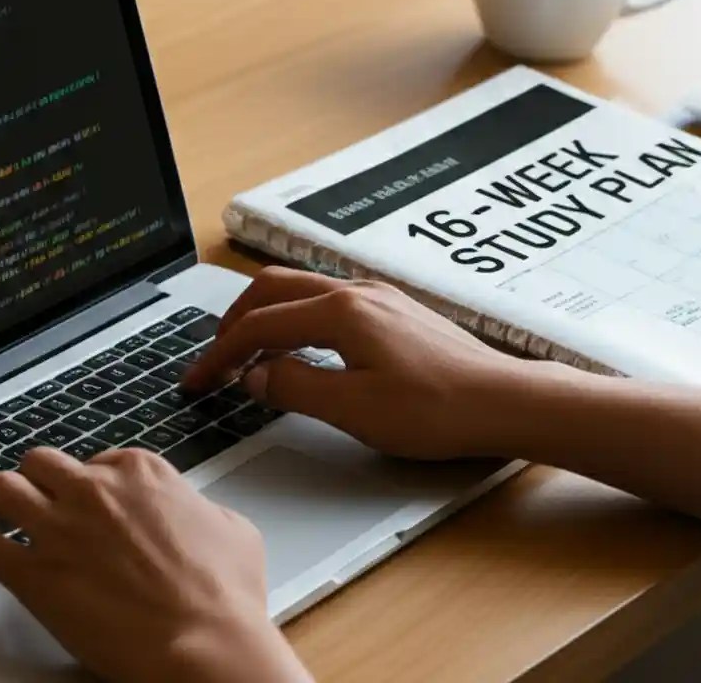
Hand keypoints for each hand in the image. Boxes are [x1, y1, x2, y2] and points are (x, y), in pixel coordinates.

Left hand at [0, 447, 312, 682]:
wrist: (203, 642)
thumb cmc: (224, 594)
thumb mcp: (233, 529)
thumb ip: (198, 509)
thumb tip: (195, 516)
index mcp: (142, 473)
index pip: (100, 460)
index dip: (95, 483)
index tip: (94, 502)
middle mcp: (94, 491)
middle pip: (43, 463)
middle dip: (42, 481)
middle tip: (45, 501)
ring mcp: (58, 529)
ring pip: (4, 489)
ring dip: (4, 502)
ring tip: (4, 517)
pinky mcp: (31, 574)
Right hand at [183, 266, 573, 460]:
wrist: (504, 403)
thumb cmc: (437, 410)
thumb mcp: (353, 409)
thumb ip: (293, 387)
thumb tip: (255, 375)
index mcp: (340, 312)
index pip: (259, 326)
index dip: (219, 355)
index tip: (197, 381)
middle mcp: (357, 292)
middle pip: (273, 290)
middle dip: (233, 323)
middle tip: (213, 361)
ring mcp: (378, 298)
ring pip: (300, 290)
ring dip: (265, 317)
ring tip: (247, 354)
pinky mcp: (395, 312)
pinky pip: (327, 301)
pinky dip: (296, 320)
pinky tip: (300, 349)